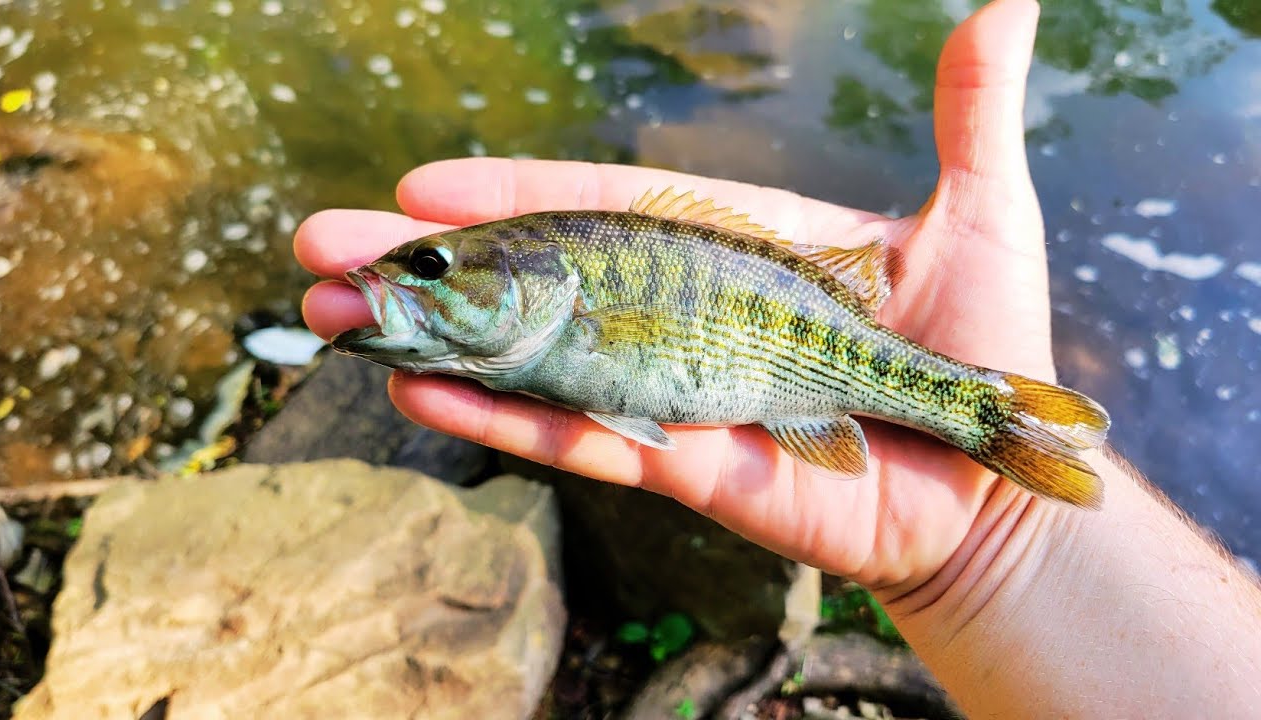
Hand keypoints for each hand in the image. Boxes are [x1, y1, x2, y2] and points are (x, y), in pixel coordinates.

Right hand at [295, 0, 1050, 592]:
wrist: (988, 471)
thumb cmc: (985, 338)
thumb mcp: (980, 209)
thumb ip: (968, 113)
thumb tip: (1005, 1)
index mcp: (726, 248)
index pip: (602, 207)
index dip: (517, 194)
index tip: (425, 183)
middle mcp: (679, 314)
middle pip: (537, 281)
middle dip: (430, 269)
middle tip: (324, 247)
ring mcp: (671, 389)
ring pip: (533, 362)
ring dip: (433, 345)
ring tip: (334, 321)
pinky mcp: (682, 462)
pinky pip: (579, 437)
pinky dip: (503, 421)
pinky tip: (423, 398)